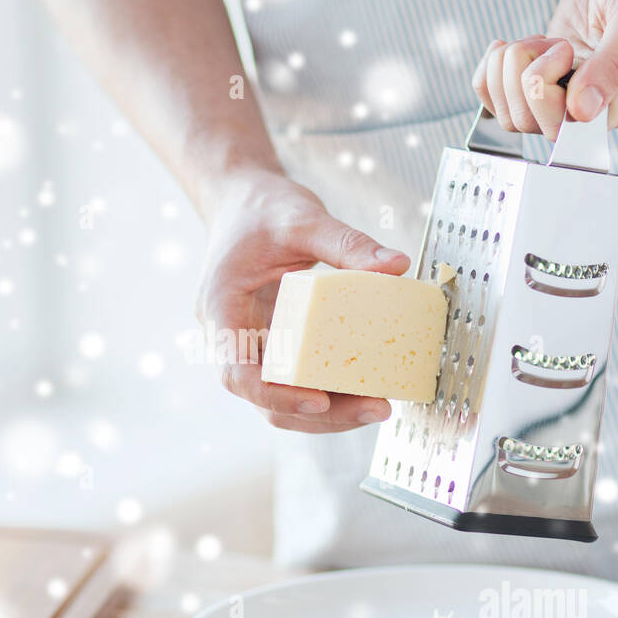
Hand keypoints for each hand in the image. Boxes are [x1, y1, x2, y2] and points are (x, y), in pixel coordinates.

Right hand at [196, 169, 409, 432]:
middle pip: (265, 398)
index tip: (319, 399)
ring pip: (282, 399)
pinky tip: (368, 387)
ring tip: (379, 404)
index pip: (236, 372)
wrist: (243, 203)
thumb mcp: (302, 218)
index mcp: (221, 309)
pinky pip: (298, 380)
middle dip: (321, 413)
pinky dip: (330, 390)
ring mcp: (252, 346)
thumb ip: (346, 242)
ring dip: (330, 412)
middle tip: (376, 407)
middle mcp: (231, 337)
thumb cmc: (262, 210)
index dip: (274, 394)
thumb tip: (396, 266)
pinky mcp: (274, 346)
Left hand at [471, 0, 617, 138]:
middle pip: (534, 125)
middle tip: (550, 42)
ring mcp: (568, 98)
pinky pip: (498, 102)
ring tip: (537, 40)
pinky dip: (490, 74)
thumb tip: (582, 112)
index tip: (563, 49)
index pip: (572, 129)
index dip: (548, 95)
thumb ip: (614, 63)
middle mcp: (599, 109)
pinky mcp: (544, 84)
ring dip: (508, 72)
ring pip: (512, 116)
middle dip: (525, 78)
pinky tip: (507, 47)